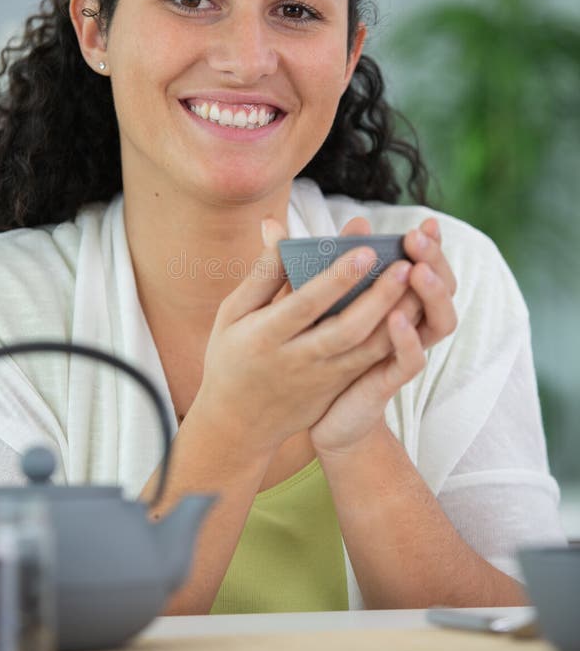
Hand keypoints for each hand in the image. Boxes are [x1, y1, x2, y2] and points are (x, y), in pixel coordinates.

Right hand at [192, 218, 413, 455]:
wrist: (237, 424)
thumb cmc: (231, 356)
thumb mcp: (233, 314)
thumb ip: (262, 273)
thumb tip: (275, 225)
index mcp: (265, 336)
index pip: (305, 304)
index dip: (336, 279)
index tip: (364, 250)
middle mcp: (296, 360)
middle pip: (345, 329)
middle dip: (379, 297)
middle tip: (405, 264)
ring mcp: (320, 380)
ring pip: (366, 350)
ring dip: (397, 318)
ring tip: (419, 284)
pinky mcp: (335, 390)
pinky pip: (370, 364)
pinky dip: (394, 339)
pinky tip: (412, 312)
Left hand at [308, 215, 457, 454]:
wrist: (308, 411)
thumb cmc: (307, 349)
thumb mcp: (301, 303)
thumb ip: (294, 264)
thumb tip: (268, 223)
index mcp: (392, 301)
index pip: (426, 267)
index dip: (432, 246)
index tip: (427, 221)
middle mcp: (407, 324)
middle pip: (441, 288)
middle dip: (433, 260)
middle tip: (416, 236)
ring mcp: (401, 352)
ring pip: (436, 321)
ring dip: (428, 295)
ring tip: (414, 270)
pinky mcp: (389, 380)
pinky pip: (410, 359)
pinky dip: (407, 338)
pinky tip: (393, 318)